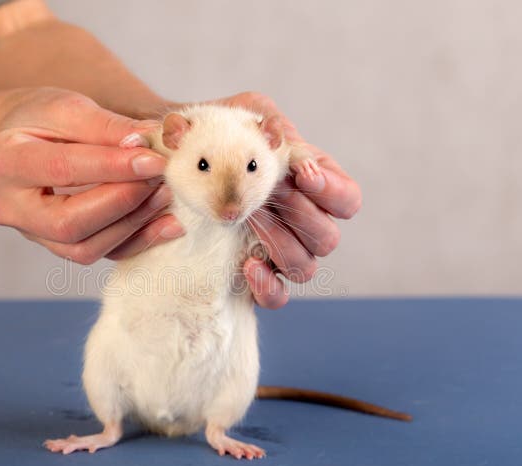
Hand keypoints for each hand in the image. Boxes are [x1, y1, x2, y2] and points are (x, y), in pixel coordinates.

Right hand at [0, 88, 183, 263]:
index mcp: (2, 162)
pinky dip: (136, 242)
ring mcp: (31, 234)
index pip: (61, 170)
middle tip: (160, 179)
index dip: (113, 167)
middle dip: (122, 202)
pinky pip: (99, 255)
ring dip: (133, 224)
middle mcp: (8, 207)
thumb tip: (149, 140)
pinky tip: (167, 225)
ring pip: (84, 248)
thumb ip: (106, 126)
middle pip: (69, 223)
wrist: (15, 141)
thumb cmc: (37, 120)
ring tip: (164, 194)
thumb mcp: (66, 107)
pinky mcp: (56, 247)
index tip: (154, 160)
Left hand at [213, 92, 361, 308]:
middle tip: (272, 196)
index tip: (303, 175)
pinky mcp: (254, 276)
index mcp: (313, 188)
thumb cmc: (218, 135)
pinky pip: (275, 295)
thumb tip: (274, 134)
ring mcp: (280, 253)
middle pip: (327, 238)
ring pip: (305, 267)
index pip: (347, 200)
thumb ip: (265, 120)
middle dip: (301, 216)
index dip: (332, 191)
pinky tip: (248, 265)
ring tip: (253, 222)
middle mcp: (303, 224)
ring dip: (281, 246)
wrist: (174, 160)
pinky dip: (268, 286)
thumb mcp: (243, 115)